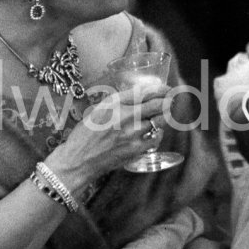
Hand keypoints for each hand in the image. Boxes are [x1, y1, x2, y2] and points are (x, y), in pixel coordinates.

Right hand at [49, 81, 169, 185]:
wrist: (78, 160)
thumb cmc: (85, 134)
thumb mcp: (98, 109)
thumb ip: (119, 102)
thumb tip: (140, 95)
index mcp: (114, 103)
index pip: (145, 91)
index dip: (160, 89)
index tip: (166, 88)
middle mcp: (125, 116)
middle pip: (157, 104)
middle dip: (167, 100)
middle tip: (170, 99)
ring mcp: (132, 134)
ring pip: (160, 120)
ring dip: (164, 116)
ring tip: (165, 113)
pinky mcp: (136, 149)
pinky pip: (156, 138)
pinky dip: (159, 133)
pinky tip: (155, 132)